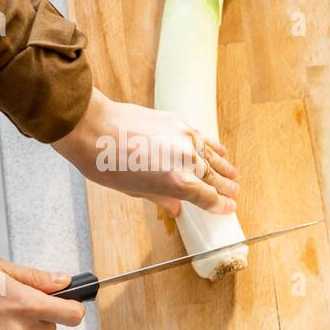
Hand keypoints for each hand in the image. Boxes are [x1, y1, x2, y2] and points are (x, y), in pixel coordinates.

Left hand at [53, 87, 238, 215]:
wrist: (95, 128)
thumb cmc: (106, 163)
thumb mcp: (134, 190)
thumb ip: (161, 198)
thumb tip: (175, 207)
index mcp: (176, 183)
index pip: (207, 198)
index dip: (219, 205)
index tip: (227, 207)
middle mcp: (186, 161)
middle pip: (214, 178)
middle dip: (226, 187)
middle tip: (234, 193)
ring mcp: (184, 138)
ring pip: (212, 156)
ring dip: (224, 167)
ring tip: (233, 175)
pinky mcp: (178, 122)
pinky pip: (202, 138)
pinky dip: (213, 146)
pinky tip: (220, 150)